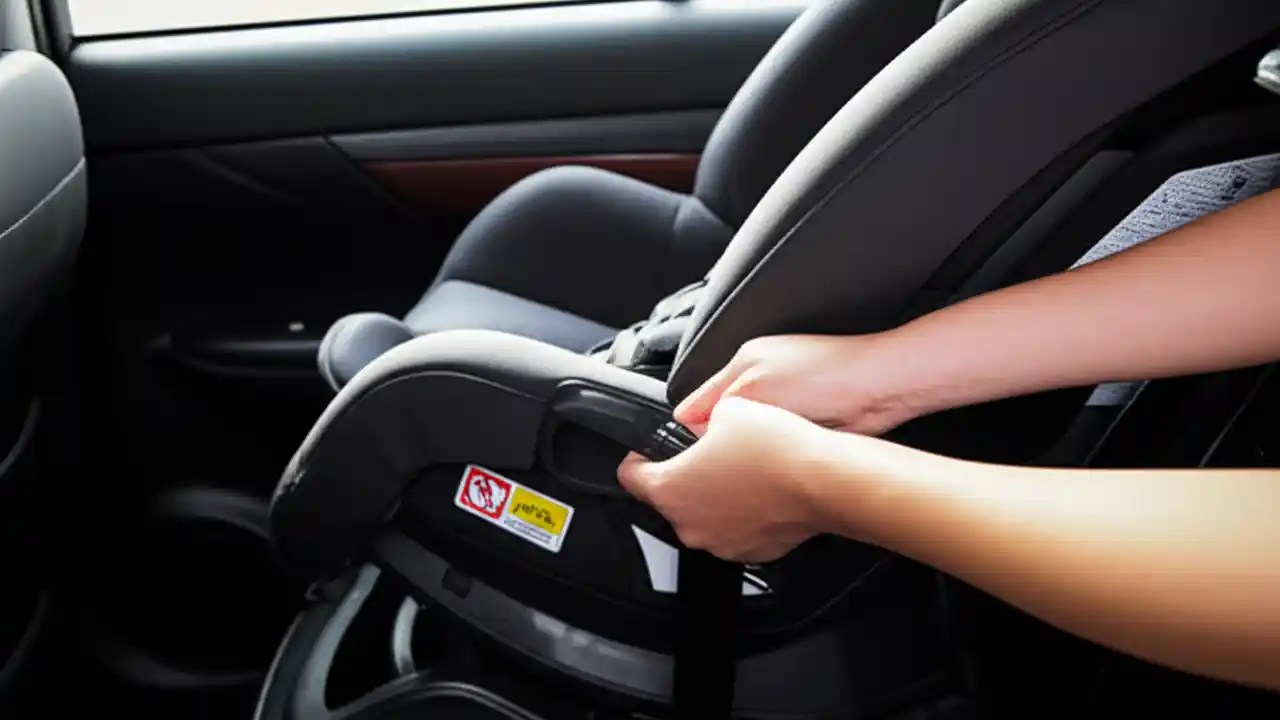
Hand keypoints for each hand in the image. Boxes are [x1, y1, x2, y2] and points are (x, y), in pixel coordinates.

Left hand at [618, 397, 838, 562]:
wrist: (823, 480)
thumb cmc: (775, 447)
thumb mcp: (725, 409)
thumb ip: (701, 419)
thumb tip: (701, 426)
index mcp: (669, 490)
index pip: (630, 476)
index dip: (639, 456)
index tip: (650, 448)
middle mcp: (689, 525)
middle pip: (668, 499)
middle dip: (682, 475)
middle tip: (705, 452)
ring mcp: (721, 543)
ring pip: (703, 516)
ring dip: (713, 495)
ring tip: (740, 468)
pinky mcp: (753, 551)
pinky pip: (735, 529)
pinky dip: (742, 513)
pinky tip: (761, 489)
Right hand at [672, 334, 915, 435]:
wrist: (882, 387)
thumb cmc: (826, 377)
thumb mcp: (755, 388)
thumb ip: (718, 406)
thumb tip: (697, 429)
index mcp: (742, 362)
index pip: (696, 402)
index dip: (694, 430)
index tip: (697, 453)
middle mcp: (762, 379)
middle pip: (724, 422)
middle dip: (728, 440)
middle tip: (738, 455)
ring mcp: (786, 400)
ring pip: (752, 437)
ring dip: (757, 447)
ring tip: (770, 452)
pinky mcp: (809, 421)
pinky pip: (778, 444)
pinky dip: (780, 452)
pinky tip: (789, 455)